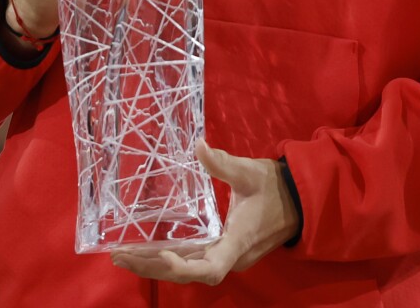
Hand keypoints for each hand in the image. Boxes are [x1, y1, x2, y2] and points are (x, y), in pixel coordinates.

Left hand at [111, 142, 301, 285]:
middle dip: (152, 268)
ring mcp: (227, 256)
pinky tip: (147, 252)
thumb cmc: (275, 188)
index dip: (183, 267)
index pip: (209, 269)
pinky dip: (168, 260)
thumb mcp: (250, 172)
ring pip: (187, 270)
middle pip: (187, 274)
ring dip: (155, 266)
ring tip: (123, 257)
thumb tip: (199, 146)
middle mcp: (230, 257)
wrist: (300, 200)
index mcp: (237, 242)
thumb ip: (223, 163)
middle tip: (118, 257)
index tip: (160, 256)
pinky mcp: (224, 251)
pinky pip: (192, 262)